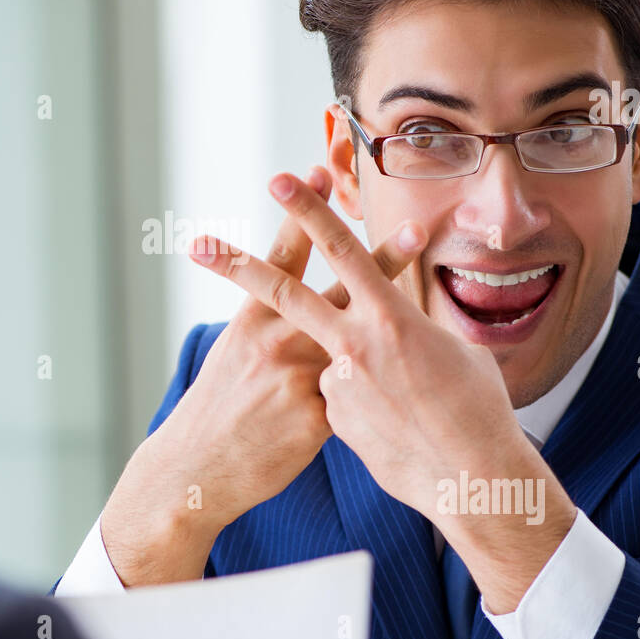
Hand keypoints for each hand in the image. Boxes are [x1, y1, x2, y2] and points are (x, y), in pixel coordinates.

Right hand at [100, 167, 418, 586]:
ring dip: (403, 323)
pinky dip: (381, 398)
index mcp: (252, 318)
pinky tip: (408, 405)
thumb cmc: (218, 407)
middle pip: (335, 290)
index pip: (281, 255)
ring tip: (440, 322)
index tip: (316, 170)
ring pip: (359, 343)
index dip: (300, 213)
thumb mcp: (234, 355)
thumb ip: (274, 326)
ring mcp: (297, 377)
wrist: (199, 468)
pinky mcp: (314, 417)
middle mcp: (275, 339)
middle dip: (378, 259)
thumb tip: (309, 304)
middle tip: (415, 229)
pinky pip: (360, 399)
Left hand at [191, 172, 577, 610]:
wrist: (474, 482)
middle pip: (285, 295)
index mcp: (392, 318)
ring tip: (408, 404)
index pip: (344, 251)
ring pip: (329, 357)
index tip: (284, 182)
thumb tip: (397, 324)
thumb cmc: (480, 410)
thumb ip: (410, 330)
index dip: (312, 212)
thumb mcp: (454, 352)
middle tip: (200, 245)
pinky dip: (365, 404)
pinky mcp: (332, 420)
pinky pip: (342, 397)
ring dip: (358, 372)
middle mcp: (356, 345)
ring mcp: (338, 385)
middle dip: (240, 267)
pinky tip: (399, 431)